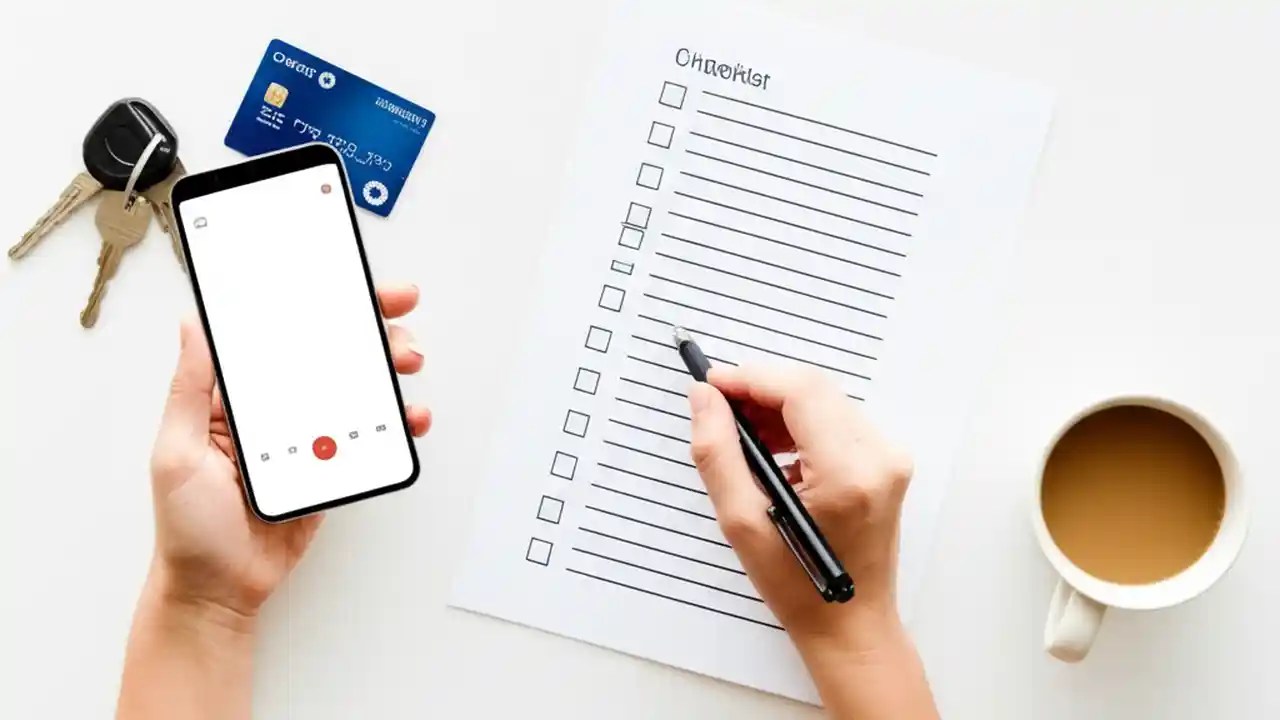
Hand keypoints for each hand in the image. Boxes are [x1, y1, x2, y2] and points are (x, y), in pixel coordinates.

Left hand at [147, 283, 432, 618]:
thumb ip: (190, 388)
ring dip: (388, 370)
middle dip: (369, 330)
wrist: (220, 593)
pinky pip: (370, 438)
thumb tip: (194, 324)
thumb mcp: (177, 452)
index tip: (344, 283)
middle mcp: (277, 411)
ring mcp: (309, 438)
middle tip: (396, 319)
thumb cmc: (186, 528)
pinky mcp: (333, 468)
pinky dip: (397, 425)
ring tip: (406, 363)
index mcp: (237, 397)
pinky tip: (410, 418)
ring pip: (357, 390)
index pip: (280, 338)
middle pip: (329, 356)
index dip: (314, 306)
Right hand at [687, 365, 912, 649]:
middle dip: (761, 389)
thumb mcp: (742, 524)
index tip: (712, 385)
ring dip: (779, 406)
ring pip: (824, 400)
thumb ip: (718, 454)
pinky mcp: (887, 462)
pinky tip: (774, 452)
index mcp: (848, 474)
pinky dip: (800, 423)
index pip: (800, 391)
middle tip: (719, 410)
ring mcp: (889, 458)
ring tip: (742, 437)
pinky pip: (837, 419)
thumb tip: (704, 399)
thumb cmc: (799, 588)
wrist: (850, 625)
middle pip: (813, 388)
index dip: (750, 378)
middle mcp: (879, 457)